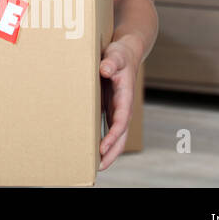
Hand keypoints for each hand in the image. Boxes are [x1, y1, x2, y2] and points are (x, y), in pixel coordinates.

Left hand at [98, 37, 138, 170]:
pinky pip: (108, 128)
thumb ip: (111, 62)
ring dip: (108, 150)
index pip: (121, 121)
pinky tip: (93, 149)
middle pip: (120, 135)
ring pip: (115, 135)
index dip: (113, 136)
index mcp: (125, 97)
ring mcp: (118, 109)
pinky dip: (103, 139)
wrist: (125, 52)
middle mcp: (123, 107)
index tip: (102, 148)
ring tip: (96, 165)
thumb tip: (105, 69)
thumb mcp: (115, 55)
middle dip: (112, 152)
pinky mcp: (111, 108)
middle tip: (99, 167)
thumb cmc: (119, 54)